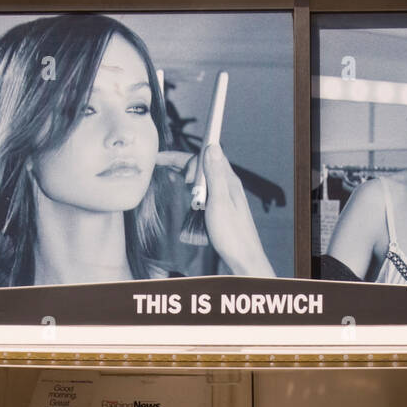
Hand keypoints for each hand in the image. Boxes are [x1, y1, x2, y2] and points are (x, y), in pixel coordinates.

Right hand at [155, 144, 274, 277]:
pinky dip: (191, 189)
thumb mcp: (220, 202)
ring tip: (171, 176)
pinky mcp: (221, 209)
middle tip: (163, 168)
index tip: (167, 164)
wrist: (243, 260)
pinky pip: (204, 191)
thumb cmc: (232, 235)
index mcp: (228, 180)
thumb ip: (215, 174)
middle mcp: (227, 185)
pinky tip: (185, 192)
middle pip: (202, 165)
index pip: (206, 154)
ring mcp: (224, 197)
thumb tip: (212, 146)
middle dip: (182, 163)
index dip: (186, 157)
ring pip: (202, 178)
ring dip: (186, 176)